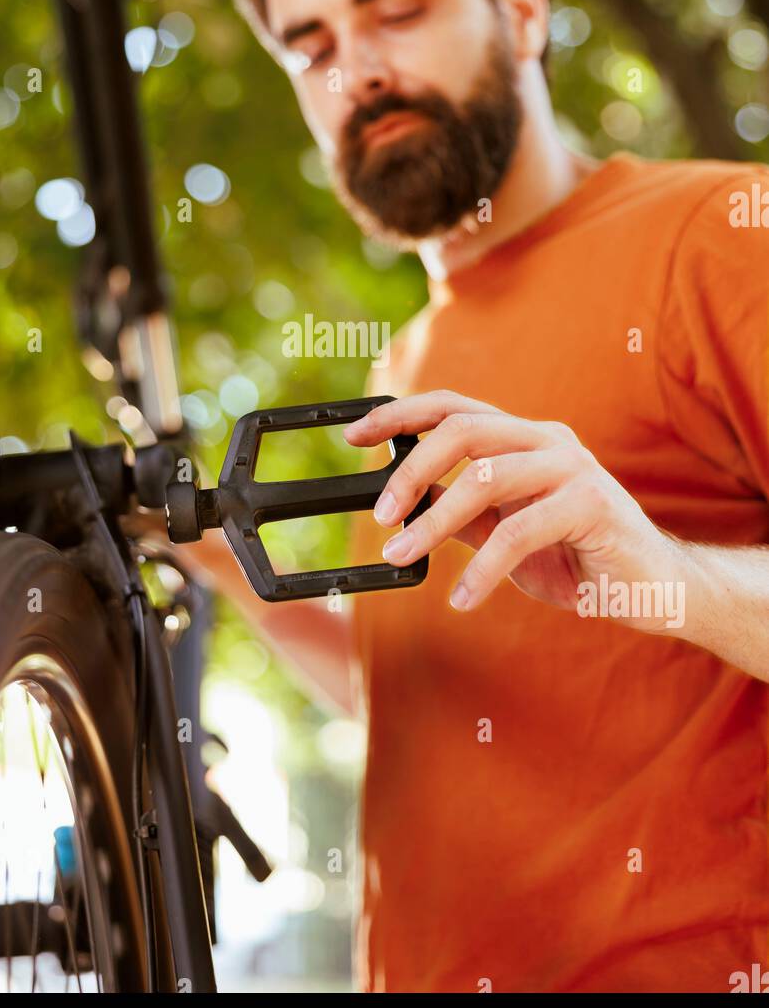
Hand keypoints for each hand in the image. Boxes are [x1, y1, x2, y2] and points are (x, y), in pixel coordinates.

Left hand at [344, 391, 691, 628]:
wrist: (652, 588)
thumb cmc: (576, 556)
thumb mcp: (504, 531)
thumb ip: (461, 511)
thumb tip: (402, 501)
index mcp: (523, 437)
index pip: (452, 407)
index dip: (400, 415)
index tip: (354, 436)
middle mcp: (547, 440)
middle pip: (462, 430)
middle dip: (411, 470)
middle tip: (379, 515)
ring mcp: (572, 467)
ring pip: (484, 478)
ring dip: (433, 522)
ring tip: (404, 556)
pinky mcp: (591, 505)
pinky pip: (519, 532)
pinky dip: (482, 570)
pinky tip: (462, 599)